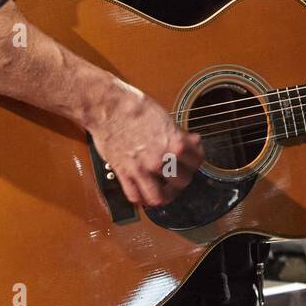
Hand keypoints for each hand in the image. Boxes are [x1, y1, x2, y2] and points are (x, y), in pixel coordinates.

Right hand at [87, 83, 204, 207]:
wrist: (108, 107)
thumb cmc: (135, 107)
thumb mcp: (166, 118)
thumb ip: (179, 135)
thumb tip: (192, 142)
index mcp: (175, 143)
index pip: (197, 161)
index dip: (196, 160)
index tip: (192, 159)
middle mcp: (161, 160)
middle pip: (183, 182)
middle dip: (182, 177)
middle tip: (178, 173)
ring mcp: (141, 169)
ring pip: (159, 198)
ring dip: (164, 195)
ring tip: (164, 189)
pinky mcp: (123, 173)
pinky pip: (134, 196)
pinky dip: (141, 199)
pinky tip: (144, 193)